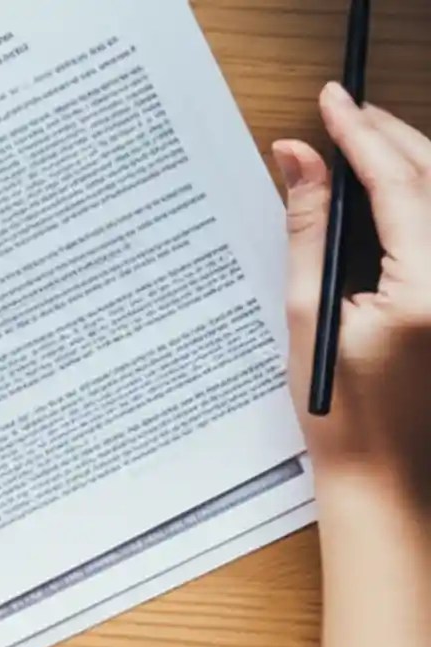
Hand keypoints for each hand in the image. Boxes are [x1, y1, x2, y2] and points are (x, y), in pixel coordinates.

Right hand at [273, 82, 430, 499]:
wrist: (384, 474)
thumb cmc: (343, 413)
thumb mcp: (309, 312)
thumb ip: (309, 228)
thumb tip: (299, 160)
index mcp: (426, 288)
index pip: (398, 184)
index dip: (360, 134)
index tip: (332, 101)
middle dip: (389, 134)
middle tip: (344, 108)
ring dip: (409, 159)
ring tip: (361, 136)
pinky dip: (419, 196)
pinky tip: (389, 186)